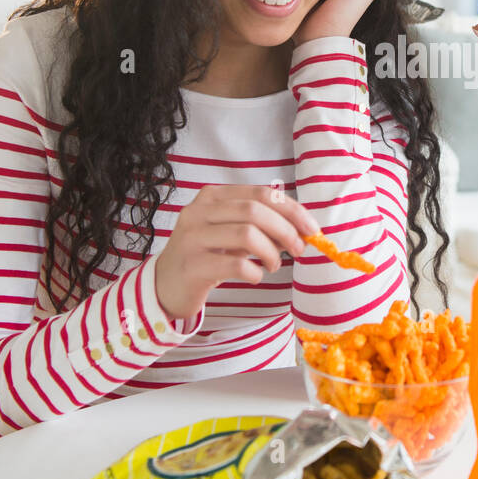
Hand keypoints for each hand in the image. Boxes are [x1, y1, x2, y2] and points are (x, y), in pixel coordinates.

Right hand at [153, 184, 320, 323]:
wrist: (165, 284)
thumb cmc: (207, 254)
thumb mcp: (231, 232)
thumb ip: (261, 225)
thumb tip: (303, 229)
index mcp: (212, 197)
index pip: (260, 194)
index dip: (292, 210)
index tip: (312, 229)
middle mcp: (199, 212)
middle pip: (254, 211)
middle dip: (285, 231)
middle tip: (298, 250)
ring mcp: (192, 237)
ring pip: (246, 234)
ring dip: (271, 252)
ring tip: (273, 265)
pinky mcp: (192, 266)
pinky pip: (235, 265)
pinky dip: (255, 272)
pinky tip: (255, 276)